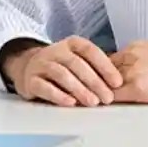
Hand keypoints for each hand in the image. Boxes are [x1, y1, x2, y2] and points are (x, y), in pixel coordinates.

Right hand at [3, 36, 122, 106]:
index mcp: (71, 44)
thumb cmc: (61, 67)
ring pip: (61, 74)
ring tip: (92, 102)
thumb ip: (95, 68)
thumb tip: (119, 85)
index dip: (105, 66)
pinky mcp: (31, 80)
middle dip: (94, 82)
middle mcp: (56, 51)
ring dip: (78, 89)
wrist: (28, 68)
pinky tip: (70, 103)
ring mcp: (41, 64)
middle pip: (76, 64)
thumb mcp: (78, 60)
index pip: (90, 51)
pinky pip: (44, 86)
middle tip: (107, 98)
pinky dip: (58, 95)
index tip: (117, 82)